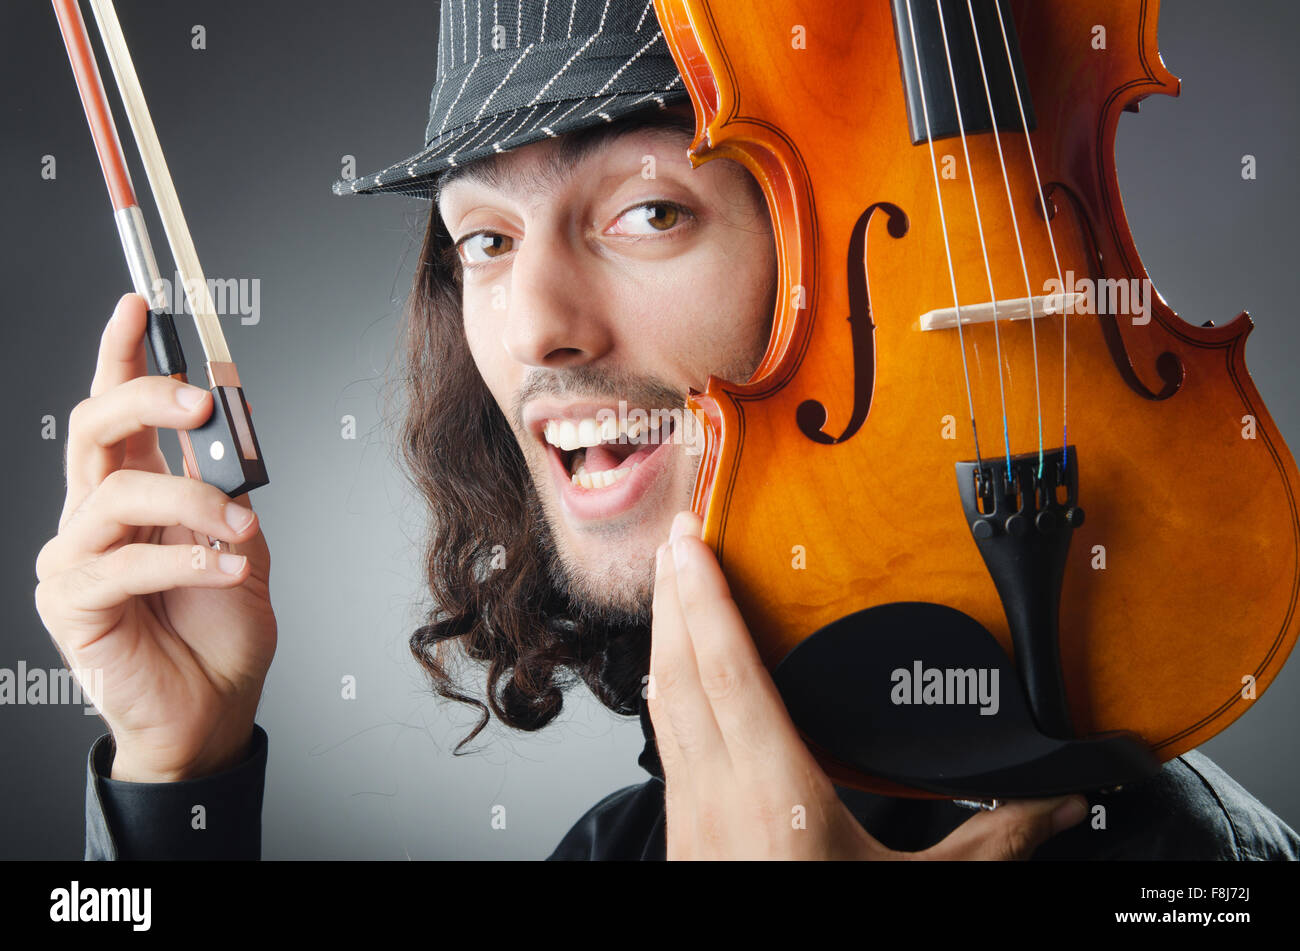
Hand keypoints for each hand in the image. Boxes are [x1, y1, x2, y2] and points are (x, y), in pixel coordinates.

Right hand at [34, 294, 275, 781]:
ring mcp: (76, 556)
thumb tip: (232, 412)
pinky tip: (228, 568)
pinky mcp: (71, 601)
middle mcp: (95, 514)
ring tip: (241, 531)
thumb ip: (228, 482)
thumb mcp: (240, 539)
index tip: (139, 304)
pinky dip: (186, 558)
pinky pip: (123, 560)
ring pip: (116, 491)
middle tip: (200, 403)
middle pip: (95, 427)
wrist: (213, 707)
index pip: (115, 409)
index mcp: (134, 491)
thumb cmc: (220, 627)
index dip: (121, 353)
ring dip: (192, 502)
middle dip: (147, 398)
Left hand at [647, 510, 1086, 859]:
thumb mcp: (923, 895)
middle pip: (680, 672)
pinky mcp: (683, 831)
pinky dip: (668, 688)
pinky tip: (678, 676)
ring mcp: (689, 813)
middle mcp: (716, 793)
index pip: (728, 672)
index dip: (706, 598)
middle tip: (678, 535)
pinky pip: (665, 739)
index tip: (692, 542)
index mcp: (774, 793)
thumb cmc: (829, 936)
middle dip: (674, 597)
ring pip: (663, 703)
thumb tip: (1064, 803)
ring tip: (673, 586)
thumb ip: (993, 845)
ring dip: (665, 637)